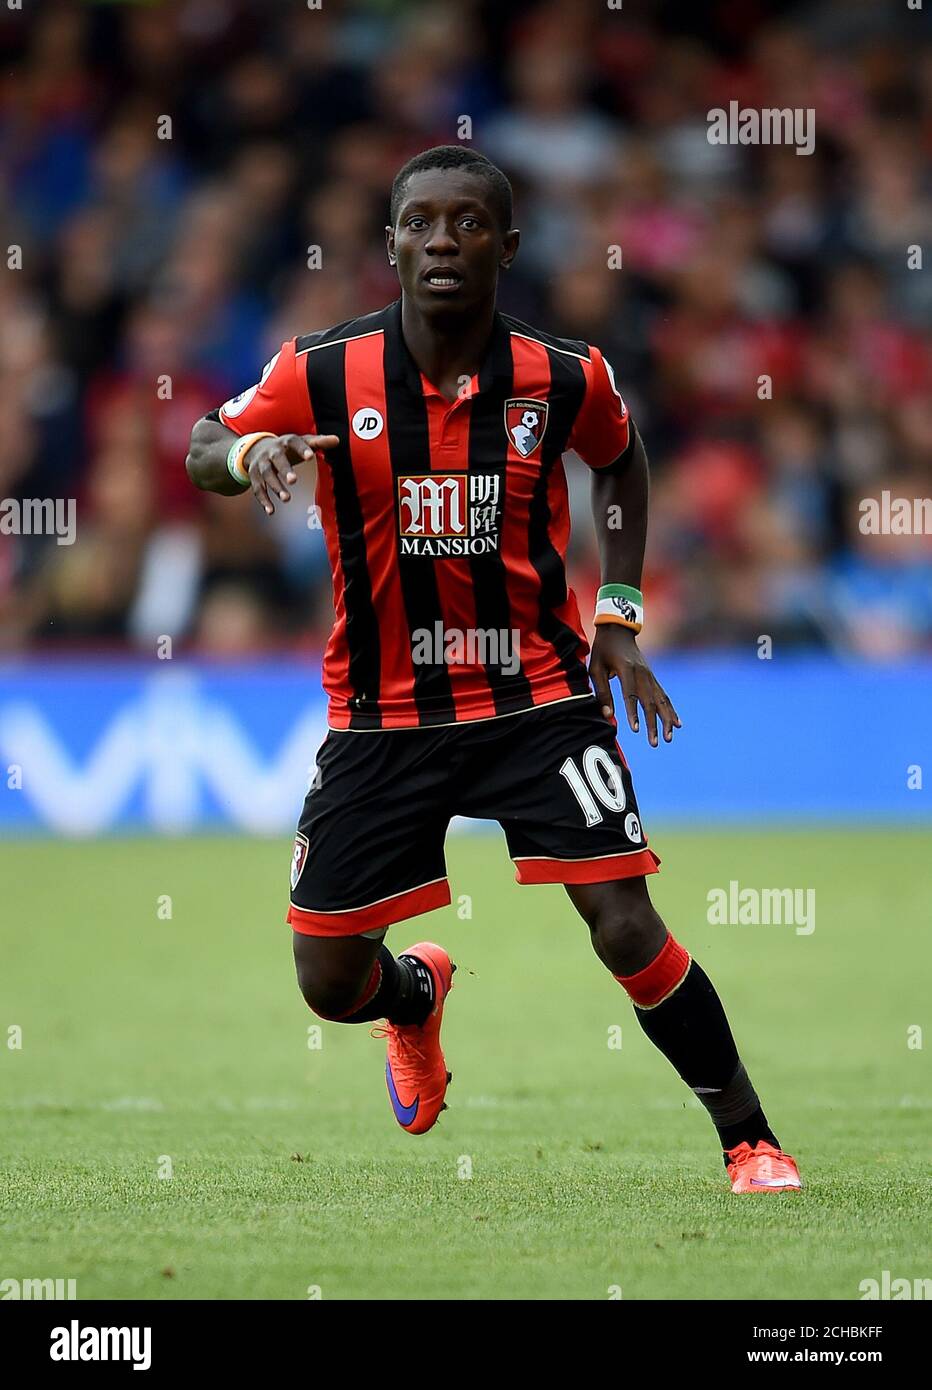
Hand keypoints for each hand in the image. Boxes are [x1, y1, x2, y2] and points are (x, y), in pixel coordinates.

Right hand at [248, 433, 339, 514]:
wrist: (256, 447)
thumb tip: (337, 440)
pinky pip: (257, 489)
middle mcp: (271, 452)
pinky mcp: (254, 476)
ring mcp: (261, 464)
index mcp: (286, 442)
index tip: (310, 456)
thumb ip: (318, 442)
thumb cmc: (287, 447)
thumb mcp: (301, 442)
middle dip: (284, 469)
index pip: (294, 442)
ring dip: (275, 487)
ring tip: (287, 499)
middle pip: (277, 459)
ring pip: (266, 475)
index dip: (301, 449)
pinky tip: (271, 511)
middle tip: (294, 481)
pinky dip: (263, 500)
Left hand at [589, 625, 680, 746]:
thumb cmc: (603, 650)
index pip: (630, 695)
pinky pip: (663, 696)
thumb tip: (607, 715)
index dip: (633, 713)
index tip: (635, 730)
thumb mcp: (595, 668)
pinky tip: (677, 723)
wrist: (618, 630)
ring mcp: (650, 675)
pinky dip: (670, 710)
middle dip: (653, 723)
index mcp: (626, 669)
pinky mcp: (652, 678)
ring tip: (668, 738)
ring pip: (661, 700)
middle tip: (654, 742)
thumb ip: (601, 691)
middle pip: (650, 701)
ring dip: (666, 720)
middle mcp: (642, 673)